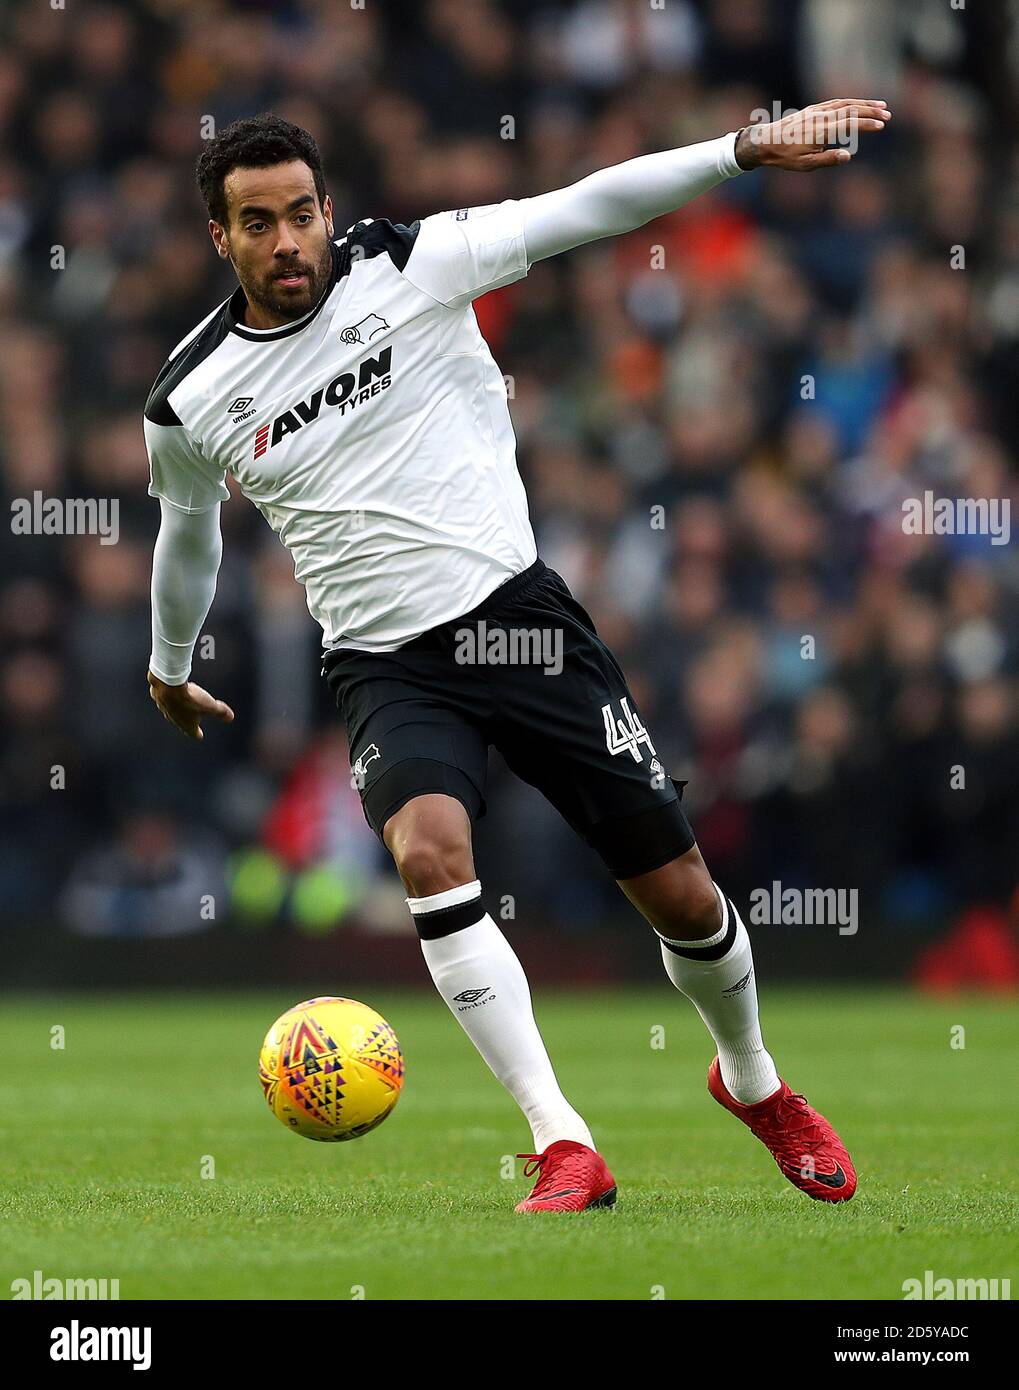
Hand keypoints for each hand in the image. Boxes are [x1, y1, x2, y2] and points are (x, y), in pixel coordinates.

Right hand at [147, 670, 234, 740]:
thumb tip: (230, 717)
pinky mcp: (158, 697)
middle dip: (188, 722)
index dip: (197, 734)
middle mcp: (174, 719)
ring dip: (179, 709)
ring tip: (184, 705)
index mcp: (187, 725)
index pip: (193, 733)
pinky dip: (170, 697)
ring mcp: (165, 709)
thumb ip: (221, 712)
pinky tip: (173, 692)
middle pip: (182, 723)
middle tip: (192, 722)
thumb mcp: (210, 705)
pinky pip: (165, 699)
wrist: (168, 685)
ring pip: (173, 711)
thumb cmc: (190, 698)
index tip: (200, 736)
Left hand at [735, 99, 890, 171]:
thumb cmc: (785, 157)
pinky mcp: (812, 109)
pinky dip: (850, 101)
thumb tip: (847, 156)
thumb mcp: (805, 165)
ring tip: (880, 104)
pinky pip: (835, 102)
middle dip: (871, 110)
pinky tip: (859, 104)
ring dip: (864, 103)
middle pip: (851, 109)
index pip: (849, 123)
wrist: (765, 142)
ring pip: (845, 103)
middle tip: (888, 113)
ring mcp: (816, 110)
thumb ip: (827, 159)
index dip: (867, 123)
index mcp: (820, 131)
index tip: (882, 124)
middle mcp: (820, 117)